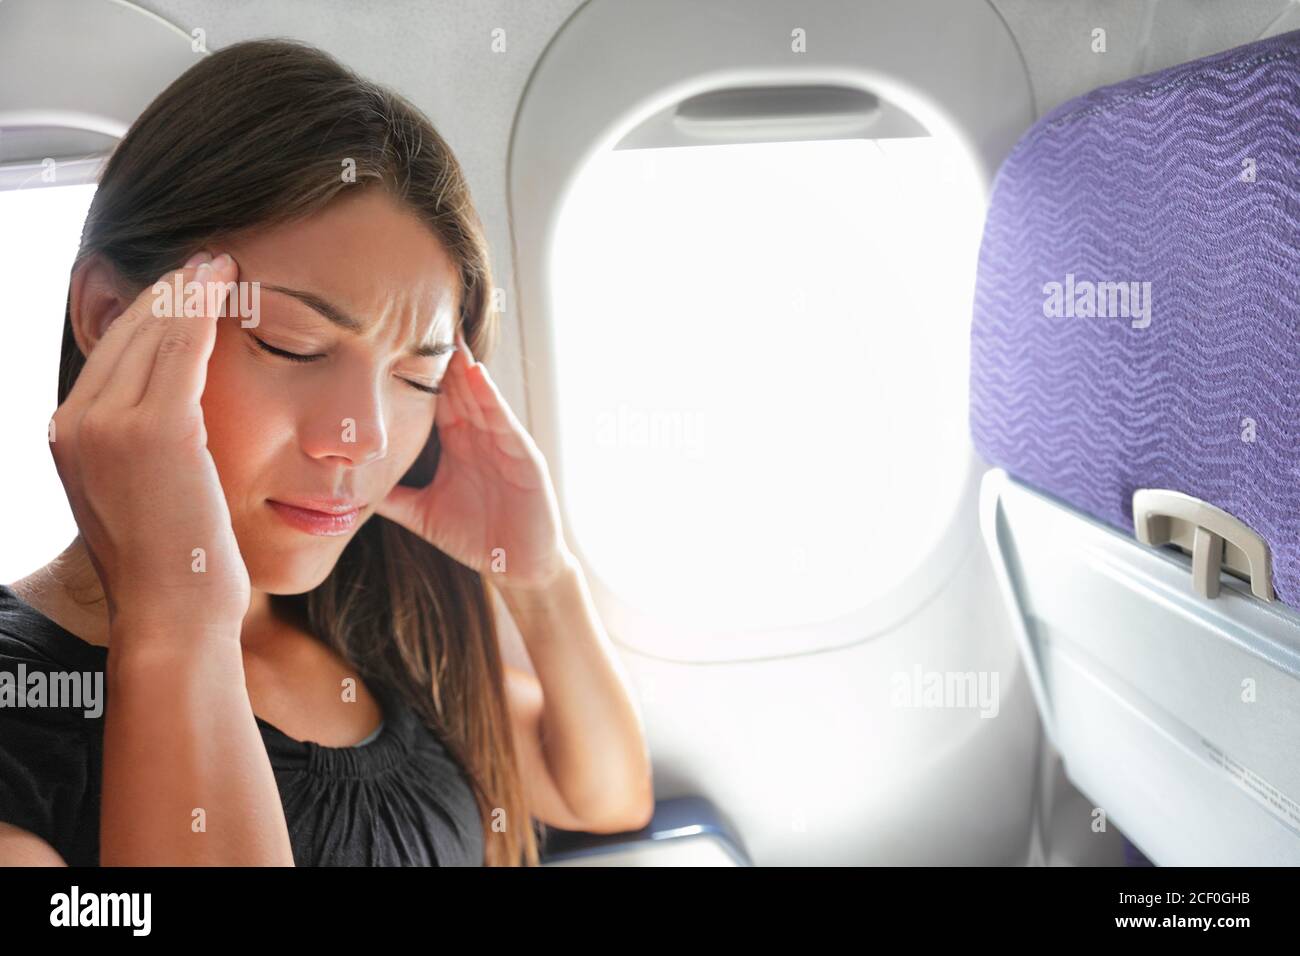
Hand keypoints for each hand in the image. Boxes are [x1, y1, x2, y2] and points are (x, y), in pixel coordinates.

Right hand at [49, 251, 250, 629]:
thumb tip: (173, 416)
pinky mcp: (155, 430)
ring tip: (221, 265)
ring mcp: (108, 425)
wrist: (174, 615)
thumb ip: (139, 449)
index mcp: (66, 437)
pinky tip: (227, 283)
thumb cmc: (174, 566)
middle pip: (125, 335)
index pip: (109, 356)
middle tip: (207, 263)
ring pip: (152, 332)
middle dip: (168, 293)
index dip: (148, 315)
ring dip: (189, 290)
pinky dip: (204, 309)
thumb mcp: (139, 497)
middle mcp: (73, 424)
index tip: (184, 287)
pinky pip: (182, 348)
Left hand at [376, 331, 572, 592]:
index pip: (430, 395)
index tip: (385, 336)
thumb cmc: (474, 536)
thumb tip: (342, 488)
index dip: (410, 368)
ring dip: (460, 364)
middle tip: (412, 313)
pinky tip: (474, 373)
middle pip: (452, 384)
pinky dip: (490, 396)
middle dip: (435, 352)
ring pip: (476, 393)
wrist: (517, 566)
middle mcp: (478, 433)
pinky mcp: (524, 454)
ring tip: (442, 332)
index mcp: (455, 441)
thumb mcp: (421, 512)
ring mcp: (502, 440)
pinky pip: (503, 419)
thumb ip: (389, 495)